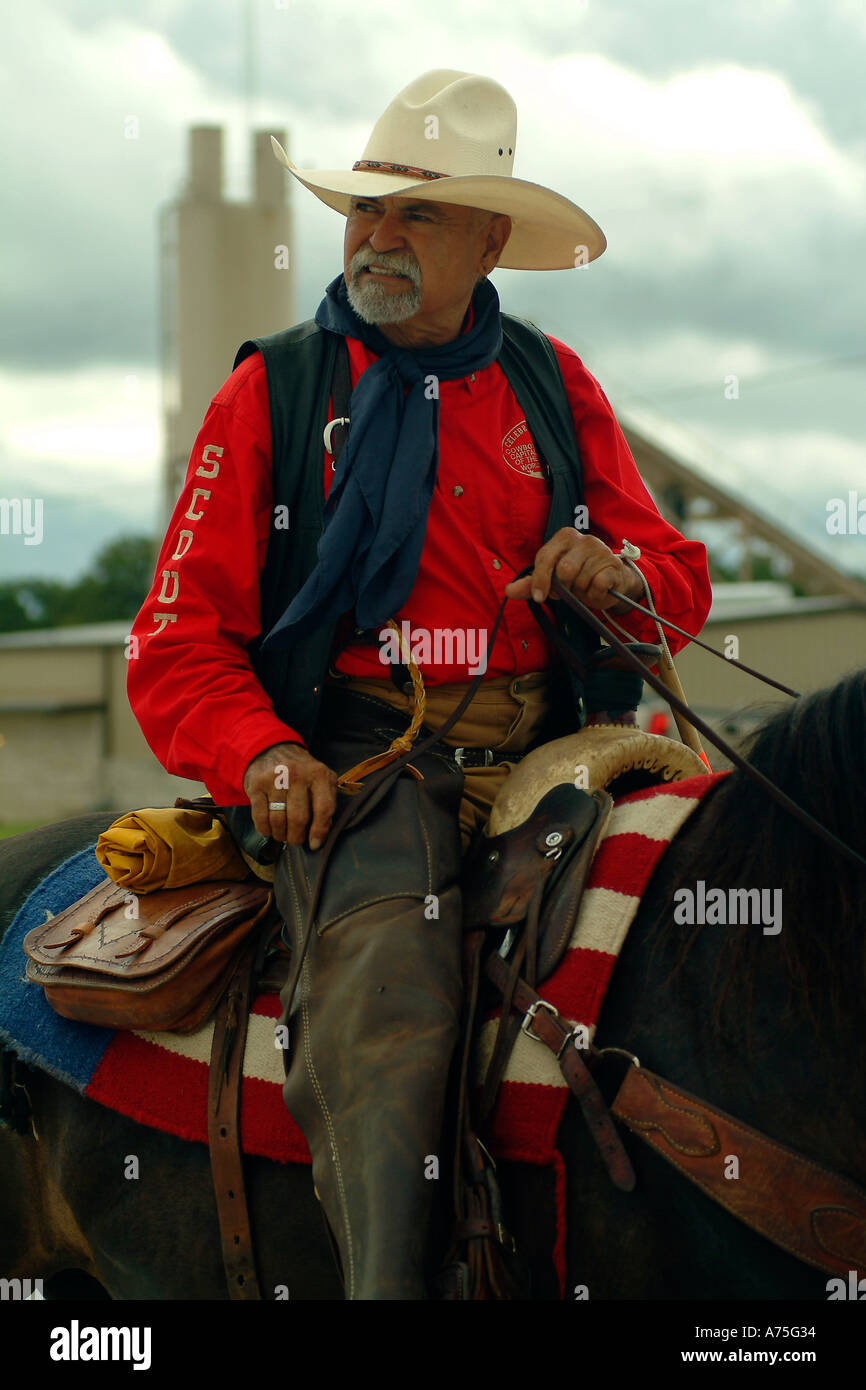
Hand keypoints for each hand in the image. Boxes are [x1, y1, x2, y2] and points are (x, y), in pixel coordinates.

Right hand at [242, 742, 338, 849]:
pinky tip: (269, 830)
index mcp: (319, 774)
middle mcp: (297, 774)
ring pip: (278, 820)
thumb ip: (326, 802)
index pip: (324, 808)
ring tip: (283, 835)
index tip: (314, 844)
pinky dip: (265, 829)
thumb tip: (320, 837)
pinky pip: (260, 816)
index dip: (320, 831)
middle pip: (298, 818)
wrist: (271, 749)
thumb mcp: (320, 779)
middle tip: (295, 840)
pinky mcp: (256, 784)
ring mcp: (275, 778)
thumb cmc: (301, 772)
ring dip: (281, 834)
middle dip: (296, 837)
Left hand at [504, 529, 640, 612]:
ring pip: (580, 580)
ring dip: (580, 592)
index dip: (540, 580)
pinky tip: (597, 590)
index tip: (539, 596)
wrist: (612, 581)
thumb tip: (509, 591)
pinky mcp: (613, 565)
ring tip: (585, 588)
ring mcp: (601, 550)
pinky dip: (594, 595)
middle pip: (564, 571)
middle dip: (563, 587)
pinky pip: (597, 585)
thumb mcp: (552, 578)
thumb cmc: (578, 576)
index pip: (545, 558)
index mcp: (565, 536)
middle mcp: (584, 539)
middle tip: (569, 589)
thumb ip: (530, 584)